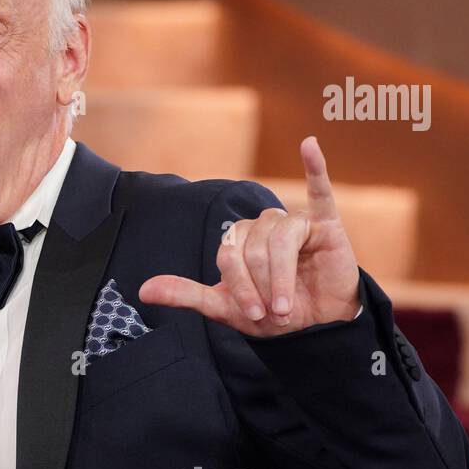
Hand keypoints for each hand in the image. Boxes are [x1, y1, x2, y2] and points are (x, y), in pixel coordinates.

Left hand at [138, 136, 360, 335]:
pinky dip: (314, 166)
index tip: (254, 315)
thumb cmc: (270, 313)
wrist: (317, 323)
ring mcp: (291, 221)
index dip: (241, 288)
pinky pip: (319, 191)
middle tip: (275, 312)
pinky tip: (310, 145)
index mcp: (236, 239)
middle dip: (263, 288)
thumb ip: (186, 295)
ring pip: (280, 242)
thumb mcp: (224, 308)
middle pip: (254, 251)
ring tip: (288, 306)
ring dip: (282, 280)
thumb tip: (144, 291)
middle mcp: (261, 224)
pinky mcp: (324, 223)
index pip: (228, 257)